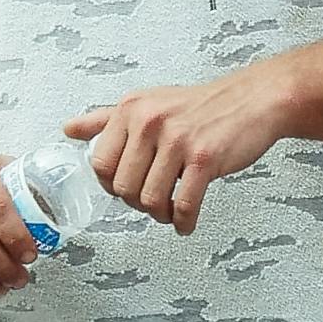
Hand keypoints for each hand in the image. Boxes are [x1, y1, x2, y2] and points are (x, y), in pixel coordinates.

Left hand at [65, 64, 295, 234]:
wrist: (253, 100)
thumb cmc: (201, 106)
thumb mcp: (147, 102)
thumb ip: (105, 119)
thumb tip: (69, 129)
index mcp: (131, 109)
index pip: (100, 164)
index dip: (111, 185)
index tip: (127, 188)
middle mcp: (150, 122)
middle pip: (123, 188)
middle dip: (137, 203)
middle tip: (153, 200)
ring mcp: (177, 140)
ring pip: (150, 200)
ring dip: (161, 215)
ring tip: (171, 210)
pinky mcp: (204, 159)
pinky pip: (184, 205)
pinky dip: (184, 222)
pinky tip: (187, 221)